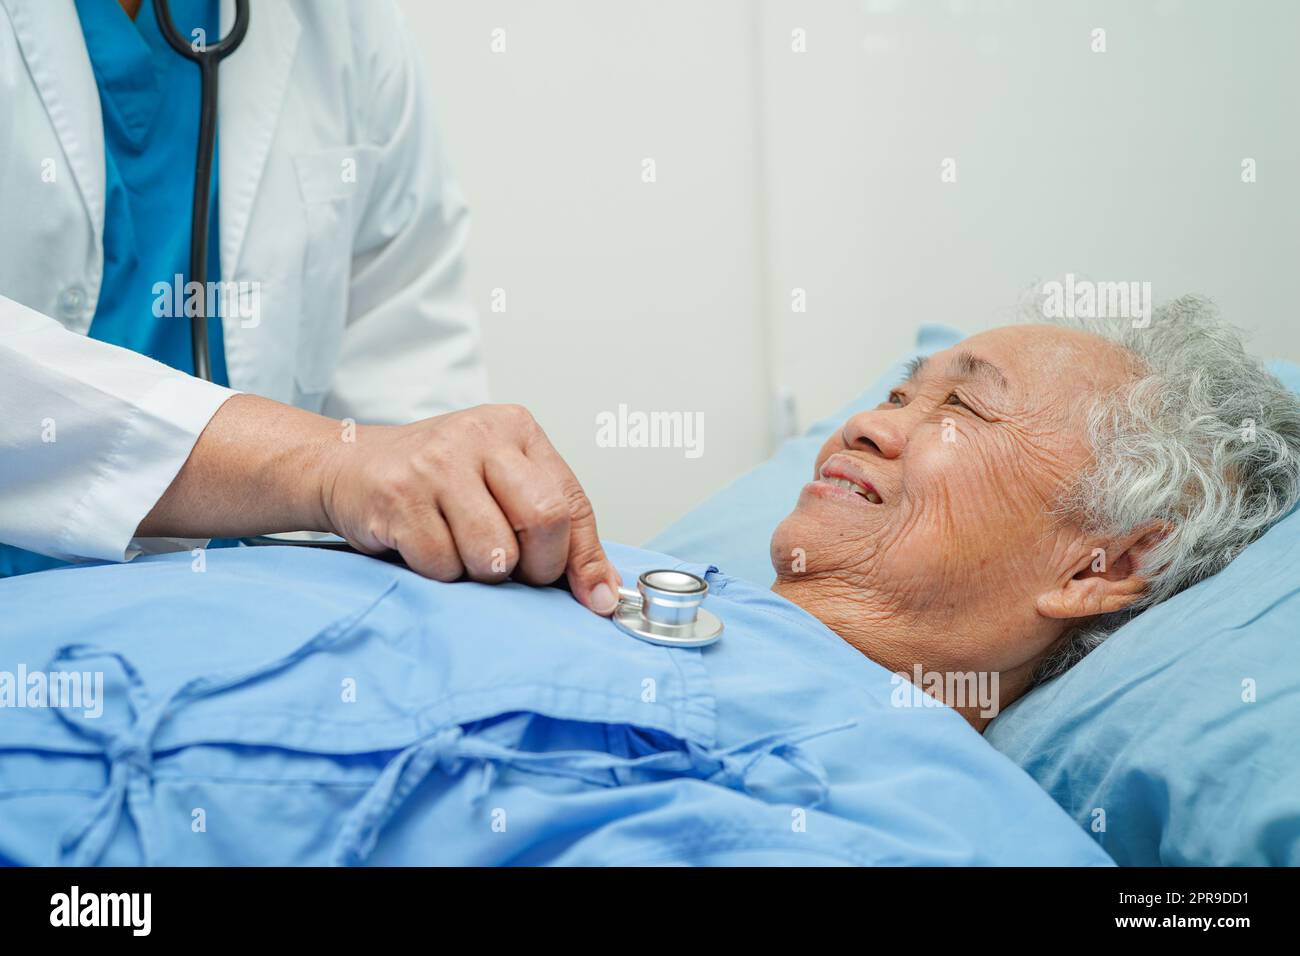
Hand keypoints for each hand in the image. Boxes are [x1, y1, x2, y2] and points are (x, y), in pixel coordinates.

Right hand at [319, 404, 621, 613]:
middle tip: (510, 568)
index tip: (594, 599)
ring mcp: (437, 463)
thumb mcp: (502, 488)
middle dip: (534, 566)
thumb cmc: (434, 480)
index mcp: (517, 429)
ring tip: (458, 547)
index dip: (584, 560)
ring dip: (480, 571)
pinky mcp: (398, 495)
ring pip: (494, 552)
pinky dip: (438, 571)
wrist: (347, 465)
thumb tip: (604, 594)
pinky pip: (443, 564)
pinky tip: (422, 543)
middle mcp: (480, 436)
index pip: (573, 502)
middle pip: (545, 520)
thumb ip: (558, 533)